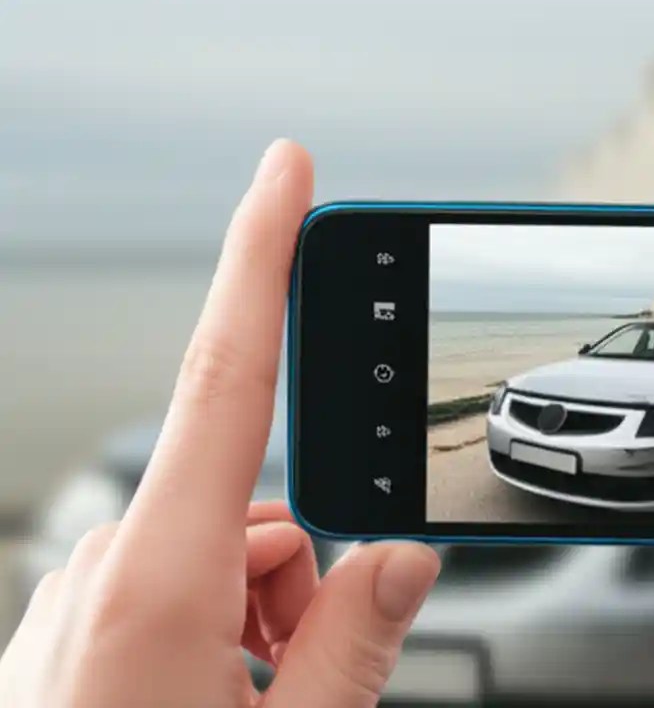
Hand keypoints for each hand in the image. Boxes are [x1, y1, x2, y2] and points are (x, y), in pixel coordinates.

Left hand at [0, 141, 440, 707]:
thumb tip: (398, 556)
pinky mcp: (78, 640)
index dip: (260, 260)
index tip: (287, 175)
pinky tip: (229, 707)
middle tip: (315, 668)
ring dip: (273, 613)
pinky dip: (228, 634)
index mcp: (157, 583)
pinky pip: (176, 594)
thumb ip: (355, 637)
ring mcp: (84, 609)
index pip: (224, 375)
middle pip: (253, 501)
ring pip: (223, 558)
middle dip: (311, 560)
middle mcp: (108, 575)